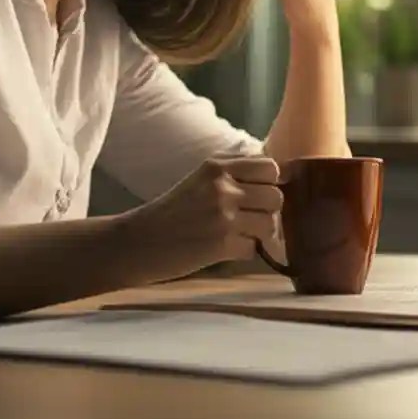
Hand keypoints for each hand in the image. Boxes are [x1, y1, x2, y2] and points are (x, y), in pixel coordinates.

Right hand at [118, 155, 283, 281]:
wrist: (139, 242)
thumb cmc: (174, 211)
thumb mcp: (201, 177)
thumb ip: (235, 171)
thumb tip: (278, 177)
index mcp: (217, 166)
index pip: (271, 167)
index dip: (269, 183)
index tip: (257, 194)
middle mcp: (222, 187)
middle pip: (276, 197)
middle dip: (267, 211)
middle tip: (248, 218)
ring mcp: (223, 217)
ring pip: (270, 224)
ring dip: (259, 234)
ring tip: (238, 234)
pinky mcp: (222, 245)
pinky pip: (254, 249)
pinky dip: (244, 252)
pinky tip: (225, 249)